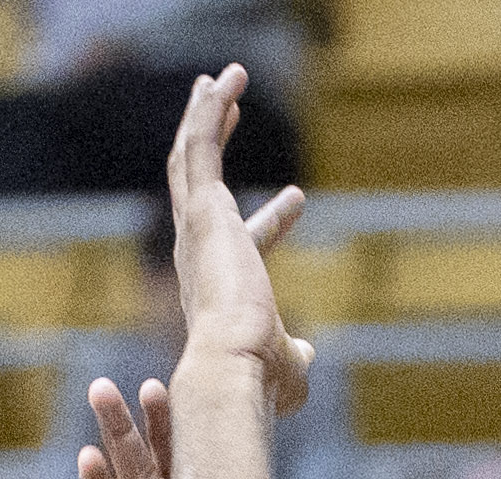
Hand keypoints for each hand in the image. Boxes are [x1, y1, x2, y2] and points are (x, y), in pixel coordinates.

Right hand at [166, 67, 314, 412]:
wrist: (233, 369)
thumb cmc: (258, 378)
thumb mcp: (289, 365)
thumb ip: (295, 354)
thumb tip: (307, 353)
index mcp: (218, 282)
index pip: (248, 240)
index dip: (275, 220)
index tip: (299, 198)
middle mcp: (199, 249)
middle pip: (199, 182)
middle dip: (210, 144)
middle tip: (224, 110)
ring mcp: (197, 227)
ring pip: (192, 155)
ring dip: (206, 113)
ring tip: (223, 78)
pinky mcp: (202, 209)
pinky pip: (201, 145)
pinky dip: (210, 111)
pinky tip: (224, 81)